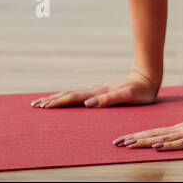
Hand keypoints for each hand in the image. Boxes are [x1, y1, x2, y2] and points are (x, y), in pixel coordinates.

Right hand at [31, 69, 159, 108]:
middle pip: (69, 95)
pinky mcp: (101, 92)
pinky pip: (80, 95)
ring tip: (44, 102)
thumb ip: (109, 99)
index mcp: (98, 93)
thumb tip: (88, 104)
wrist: (148, 76)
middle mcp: (95, 91)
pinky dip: (69, 97)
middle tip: (34, 105)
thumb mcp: (128, 96)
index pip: (74, 98)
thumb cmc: (141, 90)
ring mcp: (97, 90)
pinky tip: (67, 100)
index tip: (43, 106)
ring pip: (73, 94)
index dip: (58, 102)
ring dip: (58, 98)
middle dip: (52, 100)